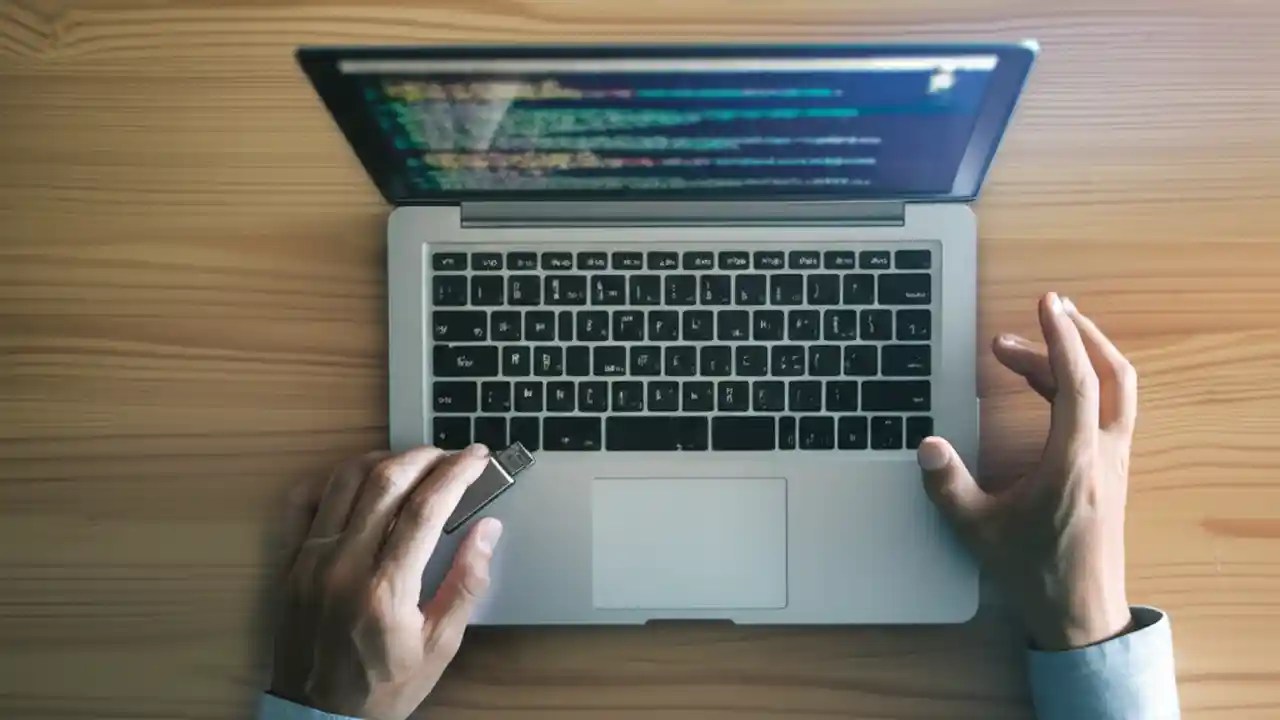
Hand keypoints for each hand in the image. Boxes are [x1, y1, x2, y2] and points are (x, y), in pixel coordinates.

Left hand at [270, 444, 502, 718]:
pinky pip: (303, 501)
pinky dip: (332, 479)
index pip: (426, 509)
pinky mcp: (289, 562)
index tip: (478, 458)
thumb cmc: (384, 686)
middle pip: (386, 482)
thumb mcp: (439, 646)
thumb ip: (466, 584)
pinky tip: (359, 480)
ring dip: (384, 459)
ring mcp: (309, 559)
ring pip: (344, 480)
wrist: (317, 716)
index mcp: (386, 590)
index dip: (456, 474)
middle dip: (425, 457)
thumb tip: (487, 529)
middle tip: (451, 454)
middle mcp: (343, 565)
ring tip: (412, 462)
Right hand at [918, 293, 1135, 649]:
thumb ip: (949, 485)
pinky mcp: (1111, 473)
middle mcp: (1103, 454)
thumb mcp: (977, 529)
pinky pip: (1106, 411)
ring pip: (1115, 390)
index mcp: (1074, 460)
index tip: (1047, 303)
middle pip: (1110, 374)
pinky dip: (1079, 386)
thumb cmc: (1032, 572)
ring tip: (1021, 352)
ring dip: (1079, 359)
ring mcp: (1113, 463)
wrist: (1080, 615)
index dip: (1061, 336)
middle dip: (1076, 335)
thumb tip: (927, 445)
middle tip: (1039, 314)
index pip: (1077, 381)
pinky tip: (1042, 389)